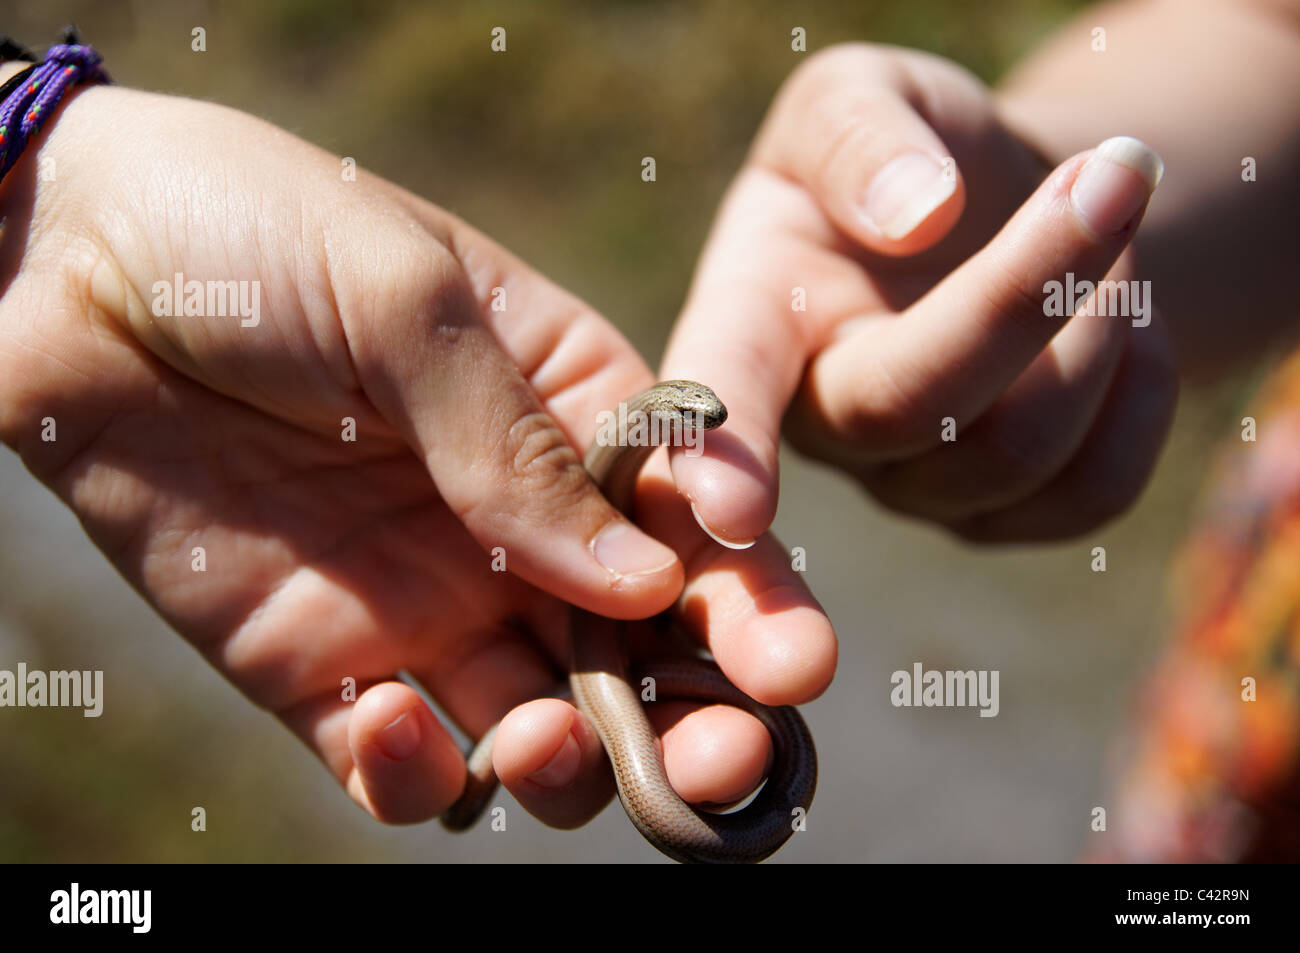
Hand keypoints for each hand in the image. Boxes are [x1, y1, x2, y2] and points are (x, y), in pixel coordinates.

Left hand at [0, 85, 834, 825]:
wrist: (64, 267)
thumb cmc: (257, 233)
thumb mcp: (409, 300)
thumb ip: (521, 445)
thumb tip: (642, 581)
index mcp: (572, 414)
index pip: (696, 523)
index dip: (753, 594)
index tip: (788, 650)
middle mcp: (519, 525)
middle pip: (647, 648)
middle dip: (706, 715)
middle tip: (731, 758)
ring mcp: (427, 602)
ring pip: (546, 726)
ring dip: (576, 765)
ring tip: (550, 744)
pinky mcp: (321, 667)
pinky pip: (398, 761)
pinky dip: (416, 776)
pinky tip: (392, 728)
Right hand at [662, 44, 1177, 543]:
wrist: (1000, 211)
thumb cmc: (910, 146)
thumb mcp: (863, 92)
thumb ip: (859, 133)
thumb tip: (918, 214)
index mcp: (753, 316)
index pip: (723, 386)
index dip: (721, 453)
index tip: (735, 510)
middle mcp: (818, 420)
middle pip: (903, 407)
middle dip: (1023, 291)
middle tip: (1115, 175)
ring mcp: (906, 483)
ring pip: (1014, 452)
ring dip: (1100, 320)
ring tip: (1108, 225)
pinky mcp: (996, 515)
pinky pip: (1091, 495)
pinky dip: (1142, 392)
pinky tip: (1125, 324)